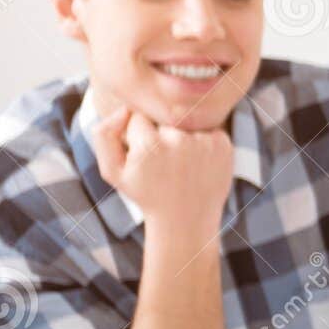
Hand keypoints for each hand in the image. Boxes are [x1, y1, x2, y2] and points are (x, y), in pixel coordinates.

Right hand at [92, 106, 232, 229]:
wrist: (186, 219)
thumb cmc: (146, 194)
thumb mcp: (112, 171)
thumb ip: (104, 134)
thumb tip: (123, 109)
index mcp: (149, 145)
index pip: (138, 115)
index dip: (139, 133)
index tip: (145, 153)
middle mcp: (178, 140)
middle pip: (163, 116)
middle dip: (161, 132)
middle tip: (165, 159)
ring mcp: (204, 142)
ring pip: (186, 120)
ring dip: (183, 134)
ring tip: (181, 162)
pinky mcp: (224, 144)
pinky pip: (208, 128)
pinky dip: (202, 140)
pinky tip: (197, 162)